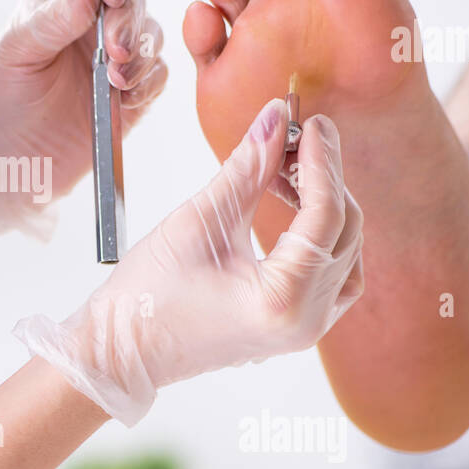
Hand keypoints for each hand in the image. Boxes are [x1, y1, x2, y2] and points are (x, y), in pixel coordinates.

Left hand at [0, 0, 166, 237]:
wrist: (7, 155)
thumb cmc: (3, 95)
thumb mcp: (17, 51)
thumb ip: (52, 18)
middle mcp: (96, 17)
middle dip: (128, 22)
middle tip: (114, 50)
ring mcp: (118, 54)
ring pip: (151, 35)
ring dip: (140, 54)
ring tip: (115, 79)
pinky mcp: (133, 90)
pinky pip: (157, 76)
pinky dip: (148, 83)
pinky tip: (125, 96)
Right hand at [14, 99, 364, 424]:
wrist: (125, 351)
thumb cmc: (148, 294)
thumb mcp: (199, 220)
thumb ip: (246, 167)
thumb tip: (274, 116)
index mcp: (284, 300)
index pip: (325, 214)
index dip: (321, 160)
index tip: (310, 121)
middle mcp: (308, 322)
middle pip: (343, 231)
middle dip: (321, 178)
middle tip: (290, 138)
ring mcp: (306, 330)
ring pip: (343, 252)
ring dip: (324, 207)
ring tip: (285, 171)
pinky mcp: (296, 328)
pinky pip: (332, 276)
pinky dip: (319, 237)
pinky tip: (292, 209)